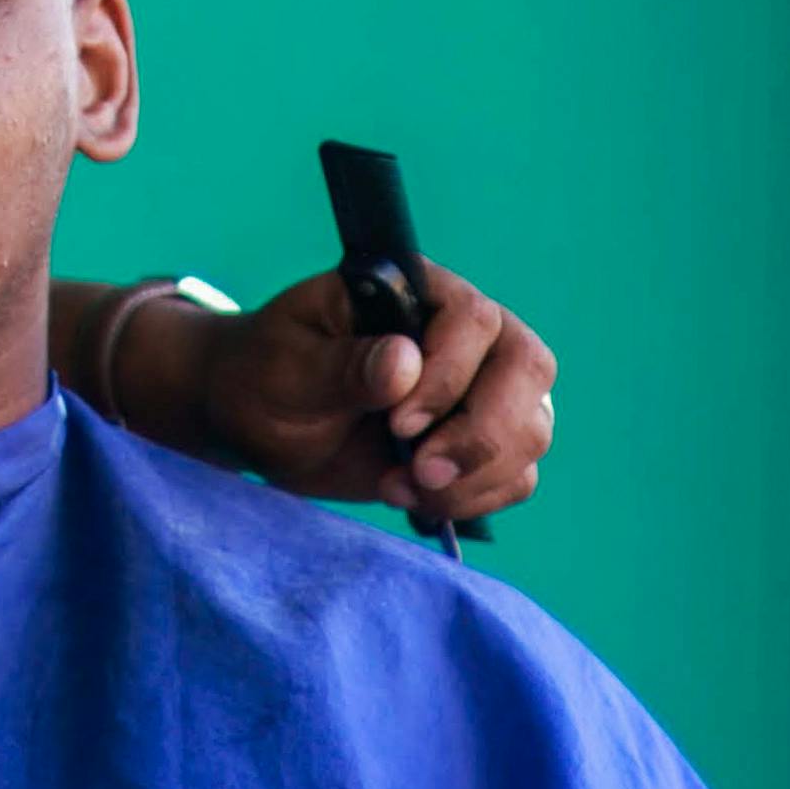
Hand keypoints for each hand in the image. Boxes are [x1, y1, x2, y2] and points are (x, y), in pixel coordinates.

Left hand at [199, 265, 555, 519]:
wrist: (259, 422)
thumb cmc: (266, 375)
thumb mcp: (286, 368)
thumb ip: (343, 366)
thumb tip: (405, 362)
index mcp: (416, 291)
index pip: (474, 320)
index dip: (449, 376)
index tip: (397, 424)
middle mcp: (464, 333)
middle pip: (526, 370)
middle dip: (481, 435)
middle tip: (420, 473)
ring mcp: (480, 388)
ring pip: (531, 427)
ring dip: (476, 474)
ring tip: (402, 488)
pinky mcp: (478, 441)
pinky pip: (515, 473)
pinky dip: (476, 496)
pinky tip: (415, 497)